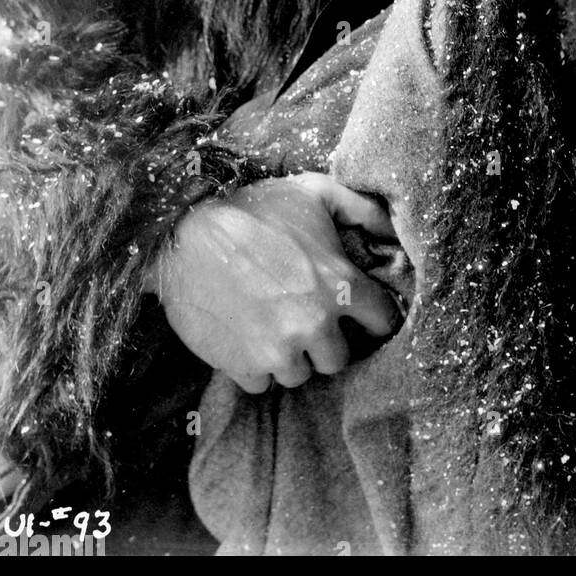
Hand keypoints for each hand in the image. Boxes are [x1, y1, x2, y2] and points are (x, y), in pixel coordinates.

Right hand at [153, 172, 401, 392]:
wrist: (182, 234)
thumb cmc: (252, 208)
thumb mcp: (314, 191)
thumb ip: (362, 208)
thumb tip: (393, 228)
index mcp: (340, 284)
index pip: (382, 321)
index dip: (371, 317)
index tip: (359, 315)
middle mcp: (315, 324)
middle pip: (338, 359)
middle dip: (326, 342)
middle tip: (307, 321)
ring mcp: (278, 350)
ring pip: (300, 375)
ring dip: (290, 357)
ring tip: (273, 328)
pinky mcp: (243, 367)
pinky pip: (261, 384)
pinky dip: (255, 368)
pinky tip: (246, 338)